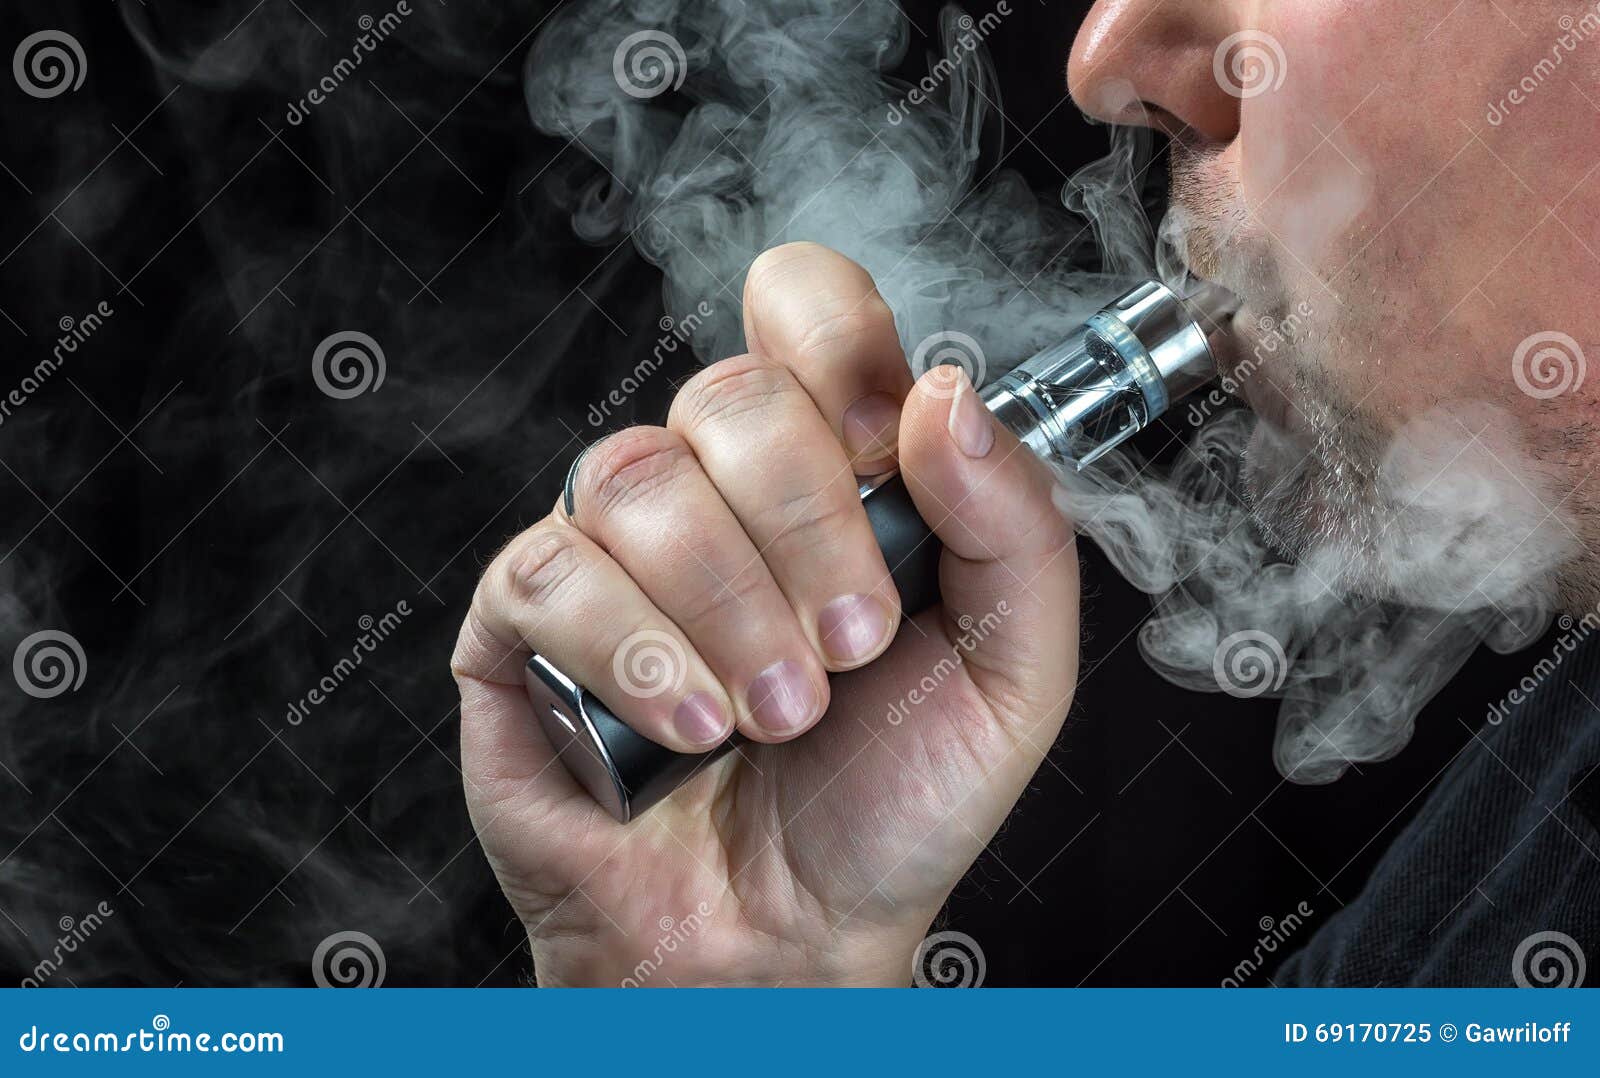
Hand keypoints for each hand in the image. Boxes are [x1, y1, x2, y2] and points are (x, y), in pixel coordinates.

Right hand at [452, 242, 1079, 985]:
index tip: (883, 457)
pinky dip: (630, 653)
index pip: (808, 308)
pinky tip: (683, 727)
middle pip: (733, 394)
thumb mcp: (1010, 674)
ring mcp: (614, 546)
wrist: (784, 939)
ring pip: (638, 480)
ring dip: (728, 614)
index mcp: (832, 470)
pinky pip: (549, 571)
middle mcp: (717, 489)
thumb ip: (1012, 526)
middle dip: (806, 533)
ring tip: (770, 716)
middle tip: (845, 650)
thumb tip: (947, 392)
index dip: (840, 349)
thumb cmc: (891, 807)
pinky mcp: (524, 617)